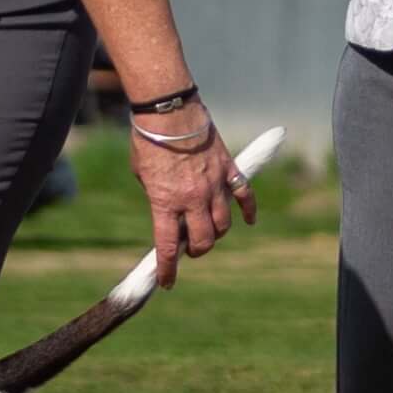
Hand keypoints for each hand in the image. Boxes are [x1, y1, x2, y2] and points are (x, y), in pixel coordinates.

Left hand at [130, 108, 253, 285]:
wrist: (169, 110)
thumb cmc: (149, 141)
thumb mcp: (143, 176)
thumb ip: (159, 198)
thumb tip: (171, 215)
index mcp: (165, 202)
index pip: (168, 247)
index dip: (167, 270)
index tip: (167, 281)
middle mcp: (192, 198)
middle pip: (203, 241)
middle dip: (196, 251)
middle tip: (191, 249)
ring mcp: (214, 185)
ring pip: (224, 224)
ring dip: (217, 233)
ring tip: (209, 230)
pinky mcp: (229, 169)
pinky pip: (245, 196)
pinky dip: (249, 211)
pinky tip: (248, 221)